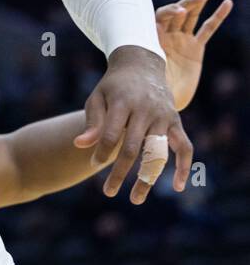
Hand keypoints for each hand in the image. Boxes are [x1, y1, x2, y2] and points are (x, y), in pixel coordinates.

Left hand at [74, 45, 190, 203]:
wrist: (141, 65)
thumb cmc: (113, 86)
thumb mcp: (97, 97)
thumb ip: (91, 122)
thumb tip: (79, 145)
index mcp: (123, 103)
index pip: (111, 134)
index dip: (101, 152)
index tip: (93, 165)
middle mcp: (146, 111)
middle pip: (133, 148)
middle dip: (119, 172)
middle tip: (107, 192)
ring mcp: (164, 117)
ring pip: (158, 153)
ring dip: (147, 177)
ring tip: (135, 199)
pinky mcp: (176, 122)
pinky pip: (185, 147)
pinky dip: (184, 167)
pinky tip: (178, 187)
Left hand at [155, 0, 232, 111]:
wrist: (163, 101)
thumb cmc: (150, 87)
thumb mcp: (148, 71)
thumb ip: (149, 60)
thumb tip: (149, 56)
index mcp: (152, 37)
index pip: (160, 17)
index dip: (170, 12)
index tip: (179, 12)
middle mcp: (166, 35)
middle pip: (177, 12)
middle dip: (187, 3)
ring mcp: (181, 40)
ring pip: (191, 16)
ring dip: (199, 2)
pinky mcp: (196, 48)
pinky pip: (208, 29)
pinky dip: (218, 16)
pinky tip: (227, 3)